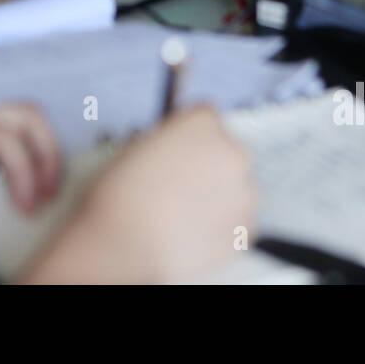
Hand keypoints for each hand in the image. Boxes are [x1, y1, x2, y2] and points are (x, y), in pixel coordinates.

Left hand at [0, 105, 61, 233]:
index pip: (2, 138)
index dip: (24, 171)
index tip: (27, 207)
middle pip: (24, 116)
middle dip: (47, 152)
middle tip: (49, 194)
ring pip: (20, 121)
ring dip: (40, 151)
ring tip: (43, 192)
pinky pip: (5, 138)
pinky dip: (23, 158)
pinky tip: (20, 190)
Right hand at [23, 106, 256, 283]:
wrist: (124, 246)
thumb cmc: (118, 198)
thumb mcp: (136, 148)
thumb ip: (168, 142)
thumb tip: (175, 153)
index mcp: (202, 123)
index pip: (207, 117)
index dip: (190, 136)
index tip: (180, 151)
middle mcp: (231, 151)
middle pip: (226, 151)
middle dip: (208, 166)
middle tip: (178, 187)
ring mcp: (244, 192)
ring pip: (235, 188)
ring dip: (217, 197)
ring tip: (182, 215)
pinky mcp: (246, 229)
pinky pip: (239, 222)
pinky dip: (221, 226)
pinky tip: (191, 232)